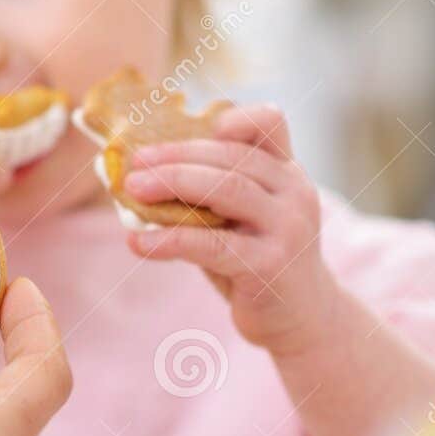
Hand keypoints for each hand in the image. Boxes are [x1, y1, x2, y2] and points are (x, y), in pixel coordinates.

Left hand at [121, 104, 339, 358]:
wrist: (303, 319)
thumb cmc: (256, 259)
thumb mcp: (239, 219)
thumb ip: (204, 194)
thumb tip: (132, 176)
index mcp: (286, 172)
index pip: (270, 123)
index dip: (234, 117)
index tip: (194, 126)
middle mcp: (294, 192)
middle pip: (231, 156)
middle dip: (176, 156)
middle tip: (133, 164)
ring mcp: (287, 227)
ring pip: (225, 189)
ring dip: (172, 184)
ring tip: (131, 189)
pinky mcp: (270, 264)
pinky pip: (212, 244)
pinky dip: (170, 240)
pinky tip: (138, 242)